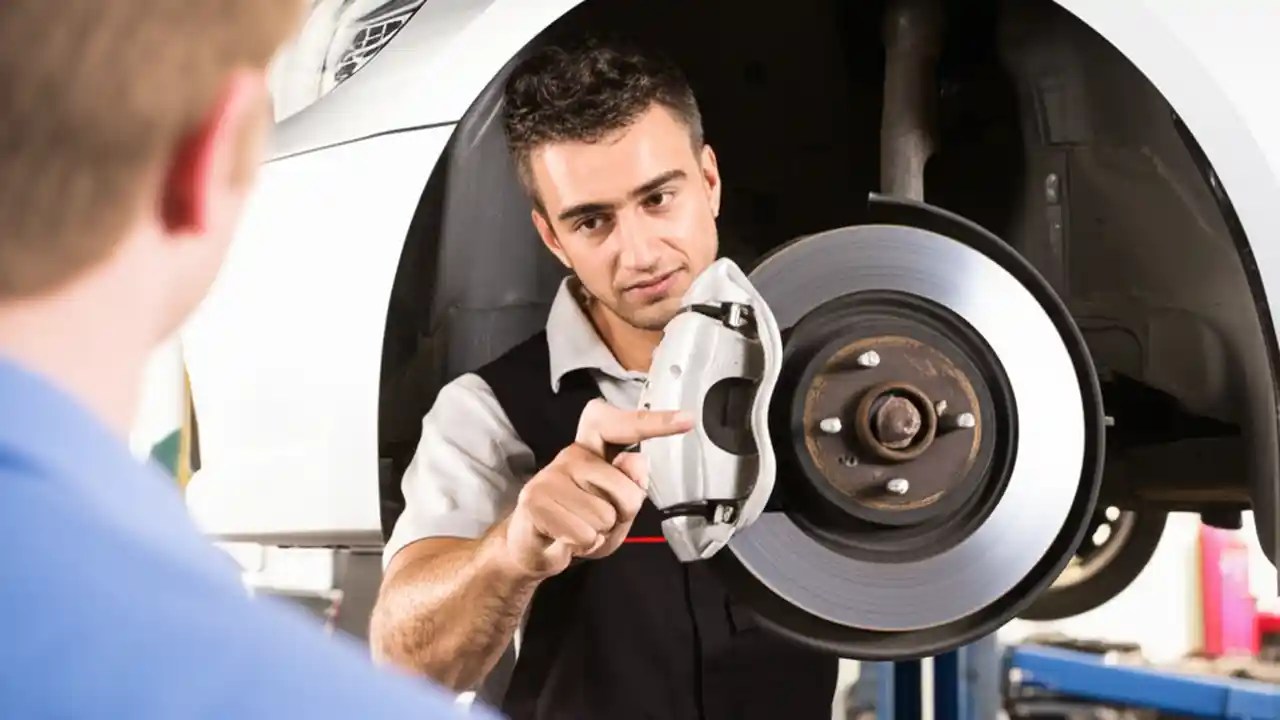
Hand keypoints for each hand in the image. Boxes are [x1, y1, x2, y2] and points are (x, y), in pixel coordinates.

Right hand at [501, 399, 693, 578]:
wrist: (533, 548)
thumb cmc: (579, 523)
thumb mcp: (617, 511)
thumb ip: (632, 488)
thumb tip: (634, 461)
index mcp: (593, 450)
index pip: (621, 425)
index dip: (653, 421)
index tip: (687, 419)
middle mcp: (572, 455)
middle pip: (625, 488)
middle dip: (621, 514)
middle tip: (599, 519)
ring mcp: (550, 476)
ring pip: (604, 515)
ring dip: (598, 534)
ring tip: (580, 529)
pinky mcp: (535, 500)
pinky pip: (582, 533)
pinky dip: (582, 546)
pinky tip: (567, 538)